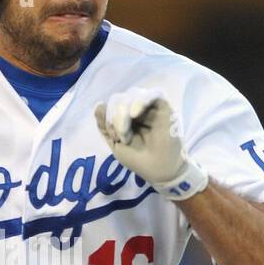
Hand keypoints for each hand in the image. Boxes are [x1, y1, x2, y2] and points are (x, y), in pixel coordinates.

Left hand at [93, 88, 207, 200]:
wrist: (158, 170)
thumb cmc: (138, 159)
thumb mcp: (116, 143)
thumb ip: (106, 125)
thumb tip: (98, 104)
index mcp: (125, 115)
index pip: (112, 103)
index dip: (108, 116)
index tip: (113, 137)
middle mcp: (137, 108)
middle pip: (120, 98)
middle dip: (114, 116)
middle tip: (120, 137)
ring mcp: (151, 107)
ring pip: (132, 94)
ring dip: (123, 113)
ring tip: (126, 134)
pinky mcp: (164, 107)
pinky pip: (152, 94)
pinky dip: (140, 101)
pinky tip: (134, 114)